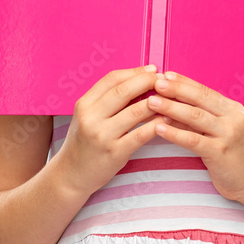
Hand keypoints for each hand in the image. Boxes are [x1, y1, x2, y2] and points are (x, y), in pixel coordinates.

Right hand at [53, 65, 164, 197]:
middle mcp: (91, 117)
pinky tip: (167, 120)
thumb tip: (138, 81)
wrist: (71, 174)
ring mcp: (102, 135)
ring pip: (135, 112)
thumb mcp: (88, 116)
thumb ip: (107, 100)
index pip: (111, 79)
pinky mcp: (114, 153)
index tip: (152, 69)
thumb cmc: (85, 142)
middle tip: (164, 80)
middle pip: (123, 91)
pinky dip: (156, 125)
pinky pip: (140, 135)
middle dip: (147, 82)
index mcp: (84, 104)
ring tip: (171, 99)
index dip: (134, 71)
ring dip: (157, 103)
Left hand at [147, 70, 243, 204]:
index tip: (164, 74)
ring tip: (151, 102)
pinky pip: (193, 140)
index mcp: (232, 108)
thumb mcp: (221, 128)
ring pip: (195, 116)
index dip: (183, 82)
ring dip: (171, 107)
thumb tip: (171, 100)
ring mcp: (228, 135)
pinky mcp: (220, 153)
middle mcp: (232, 118)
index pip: (204, 90)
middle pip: (199, 99)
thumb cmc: (231, 153)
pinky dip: (174, 133)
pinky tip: (158, 128)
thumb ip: (203, 114)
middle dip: (175, 90)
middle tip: (155, 83)